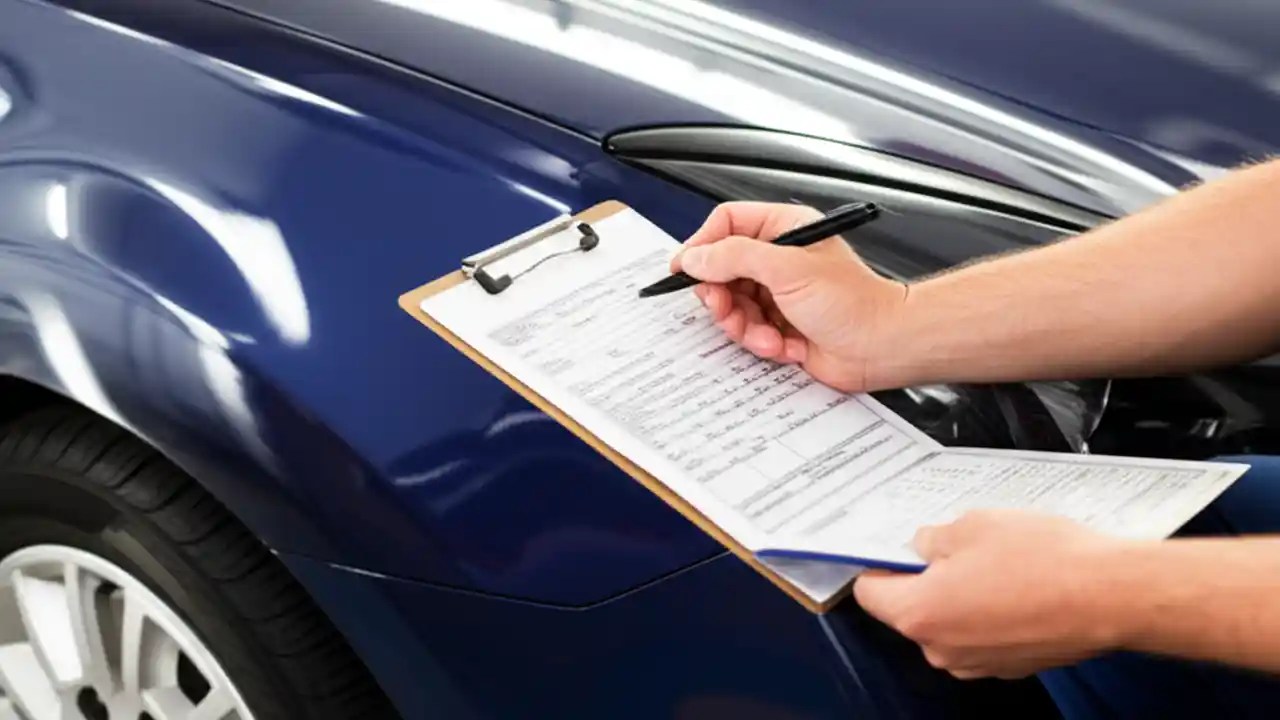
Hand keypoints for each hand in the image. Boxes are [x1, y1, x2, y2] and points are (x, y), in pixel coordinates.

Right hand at [672, 202, 906, 391]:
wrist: (882, 347)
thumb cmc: (854, 302)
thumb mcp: (787, 268)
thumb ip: (735, 257)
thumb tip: (696, 256)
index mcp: (783, 229)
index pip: (726, 224)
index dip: (702, 245)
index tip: (685, 268)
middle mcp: (778, 259)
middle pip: (721, 270)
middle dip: (721, 296)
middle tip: (724, 308)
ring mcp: (777, 293)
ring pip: (731, 306)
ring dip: (743, 326)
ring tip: (765, 334)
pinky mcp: (779, 325)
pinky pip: (748, 332)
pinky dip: (760, 343)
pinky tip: (784, 345)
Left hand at [852, 509, 1134, 678]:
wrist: (1110, 596)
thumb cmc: (1043, 561)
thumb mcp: (972, 525)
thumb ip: (934, 538)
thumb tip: (924, 545)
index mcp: (920, 614)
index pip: (871, 593)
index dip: (877, 565)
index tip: (888, 549)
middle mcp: (943, 649)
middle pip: (912, 610)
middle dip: (926, 578)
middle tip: (952, 544)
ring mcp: (979, 663)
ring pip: (951, 623)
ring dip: (963, 594)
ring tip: (995, 561)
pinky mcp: (1012, 665)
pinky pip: (985, 634)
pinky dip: (993, 611)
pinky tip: (1019, 583)